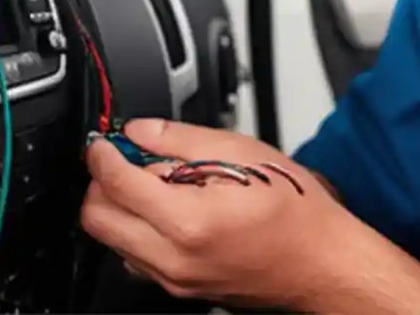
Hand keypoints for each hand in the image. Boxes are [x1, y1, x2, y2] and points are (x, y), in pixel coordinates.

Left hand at [79, 119, 359, 309]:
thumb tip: (140, 131)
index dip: (102, 154)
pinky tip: (168, 210)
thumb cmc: (296, 212)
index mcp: (188, 221)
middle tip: (126, 160)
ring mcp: (174, 280)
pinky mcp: (179, 289)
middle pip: (98, 220)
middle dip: (103, 183)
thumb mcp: (242, 152)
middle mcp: (174, 258)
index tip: (103, 141)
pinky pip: (136, 258)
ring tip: (157, 184)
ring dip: (121, 207)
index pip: (115, 184)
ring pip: (113, 241)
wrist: (321, 262)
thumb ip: (181, 139)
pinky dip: (138, 230)